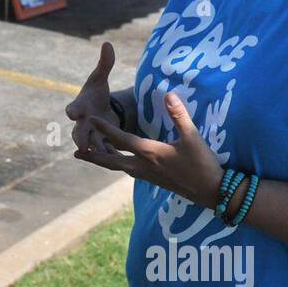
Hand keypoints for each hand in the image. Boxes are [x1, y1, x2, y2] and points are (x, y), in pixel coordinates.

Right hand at [65, 41, 117, 155]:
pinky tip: (118, 159)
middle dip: (81, 138)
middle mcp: (82, 123)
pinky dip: (109, 155)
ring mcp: (91, 135)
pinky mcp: (101, 144)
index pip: (73, 108)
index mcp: (81, 106)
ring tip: (105, 156)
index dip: (73, 111)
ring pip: (91, 146)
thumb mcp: (101, 79)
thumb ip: (104, 64)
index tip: (72, 113)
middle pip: (79, 132)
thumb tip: (107, 44)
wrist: (99, 110)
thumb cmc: (97, 93)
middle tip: (83, 145)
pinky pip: (103, 152)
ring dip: (97, 152)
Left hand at [74, 91, 223, 208]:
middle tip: (75, 153)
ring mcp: (148, 175)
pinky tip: (119, 161)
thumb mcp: (193, 137)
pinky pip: (130, 171)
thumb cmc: (203, 164)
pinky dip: (119, 165)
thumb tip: (169, 94)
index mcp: (150, 154)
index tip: (90, 120)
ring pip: (120, 167)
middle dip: (93, 156)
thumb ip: (179, 115)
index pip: (121, 139)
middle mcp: (144, 166)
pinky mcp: (154, 180)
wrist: (212, 192)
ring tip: (91, 156)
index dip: (105, 128)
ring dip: (104, 161)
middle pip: (111, 161)